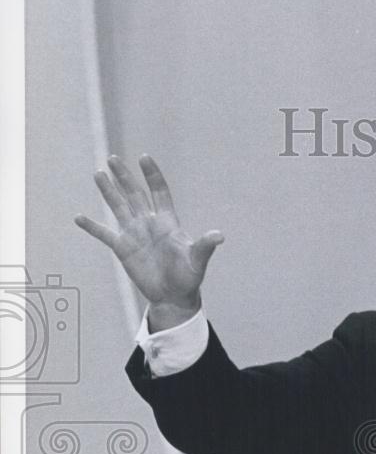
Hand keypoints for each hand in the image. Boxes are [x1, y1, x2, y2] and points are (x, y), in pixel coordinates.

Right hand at [75, 155, 223, 326]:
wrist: (173, 296)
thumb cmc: (189, 277)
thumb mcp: (197, 260)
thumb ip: (205, 246)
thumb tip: (220, 236)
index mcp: (167, 222)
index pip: (159, 192)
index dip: (152, 175)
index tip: (144, 157)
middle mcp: (149, 224)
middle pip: (135, 194)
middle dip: (125, 177)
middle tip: (114, 158)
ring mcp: (134, 234)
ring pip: (119, 207)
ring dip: (108, 191)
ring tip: (98, 173)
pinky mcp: (123, 249)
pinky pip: (104, 234)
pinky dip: (92, 227)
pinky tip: (78, 217)